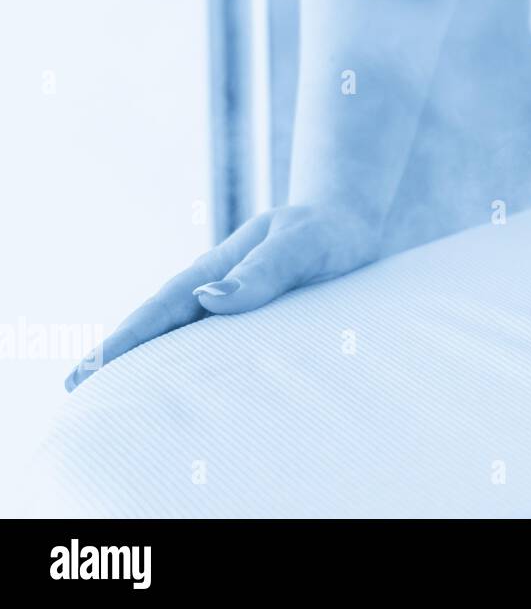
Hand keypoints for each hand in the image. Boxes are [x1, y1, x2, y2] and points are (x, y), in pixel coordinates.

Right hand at [64, 204, 380, 390]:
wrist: (351, 224)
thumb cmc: (327, 230)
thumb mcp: (301, 243)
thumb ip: (265, 270)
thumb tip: (209, 300)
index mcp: (217, 270)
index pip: (164, 308)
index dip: (126, 340)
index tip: (89, 370)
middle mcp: (217, 290)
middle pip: (162, 328)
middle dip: (121, 359)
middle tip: (79, 393)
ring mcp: (234, 307)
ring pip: (186, 342)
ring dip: (155, 368)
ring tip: (120, 406)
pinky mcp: (257, 322)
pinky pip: (219, 351)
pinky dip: (198, 371)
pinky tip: (189, 397)